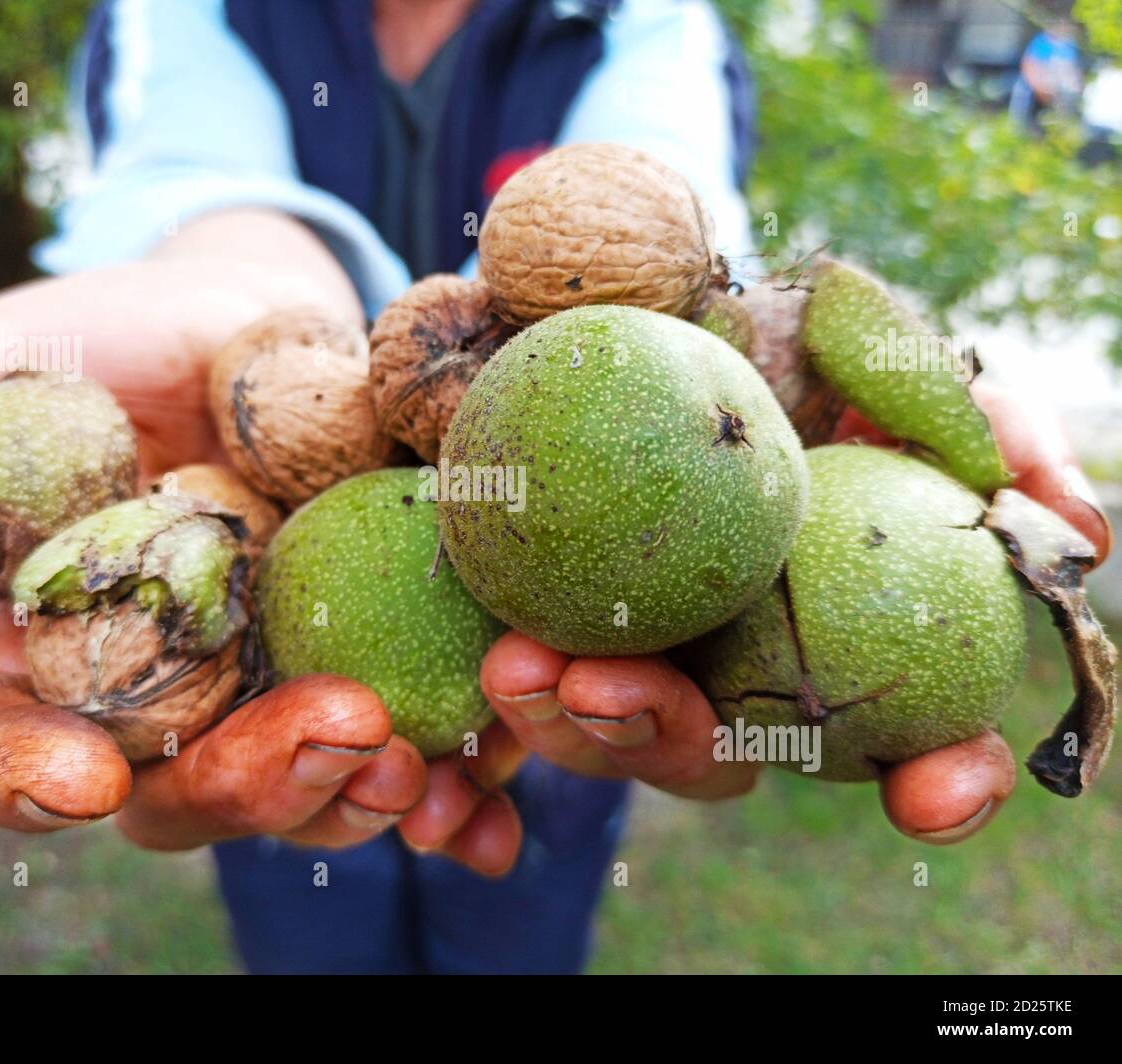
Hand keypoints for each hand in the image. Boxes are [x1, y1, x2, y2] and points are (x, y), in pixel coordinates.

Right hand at [0, 211, 522, 874]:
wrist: (256, 319)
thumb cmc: (105, 344)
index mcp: (49, 650)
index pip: (8, 740)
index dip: (26, 776)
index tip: (72, 787)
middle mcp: (164, 697)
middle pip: (188, 788)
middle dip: (256, 782)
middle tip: (339, 734)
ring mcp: (277, 689)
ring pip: (312, 787)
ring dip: (368, 795)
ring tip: (428, 766)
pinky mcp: (382, 665)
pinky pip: (422, 749)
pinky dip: (462, 790)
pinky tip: (497, 811)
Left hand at [480, 379, 1112, 844]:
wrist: (650, 313)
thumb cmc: (788, 346)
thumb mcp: (891, 365)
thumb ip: (982, 435)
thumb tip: (1069, 528)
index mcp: (828, 637)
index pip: (908, 741)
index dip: (940, 782)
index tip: (935, 795)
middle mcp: (736, 671)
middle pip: (716, 755)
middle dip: (667, 739)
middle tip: (615, 691)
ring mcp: (638, 660)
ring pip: (603, 732)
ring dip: (564, 720)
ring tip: (520, 668)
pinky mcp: (544, 634)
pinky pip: (515, 692)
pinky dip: (495, 715)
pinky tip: (476, 680)